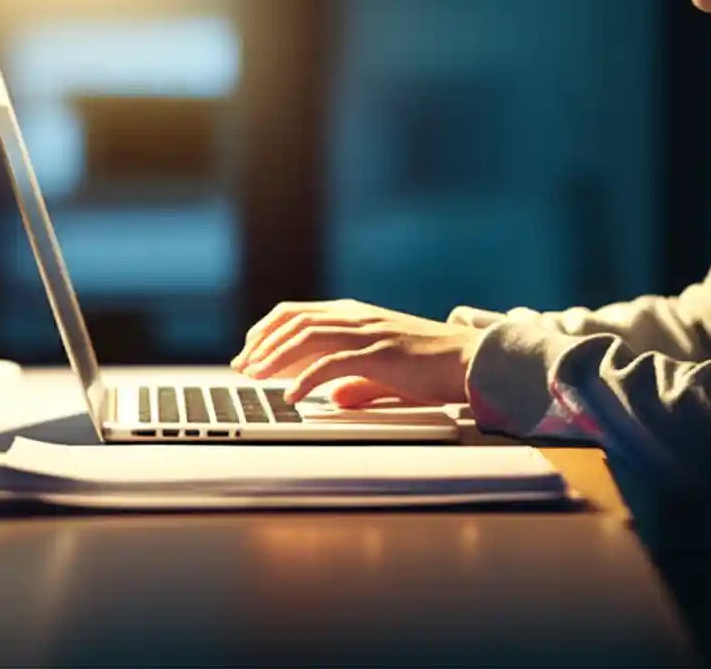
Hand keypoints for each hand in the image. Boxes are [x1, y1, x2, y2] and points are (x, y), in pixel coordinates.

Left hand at [231, 299, 484, 405]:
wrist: (469, 362)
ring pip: (307, 336)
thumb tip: (335, 399)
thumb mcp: (386, 372)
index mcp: (355, 314)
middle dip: (260, 343)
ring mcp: (369, 333)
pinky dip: (306, 379)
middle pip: (294, 320)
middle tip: (241, 368)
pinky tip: (292, 396)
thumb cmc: (430, 368)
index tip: (248, 354)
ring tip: (254, 379)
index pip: (297, 312)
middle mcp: (358, 317)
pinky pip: (333, 363)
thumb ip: (358, 382)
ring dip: (274, 358)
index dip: (266, 331)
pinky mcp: (380, 354)